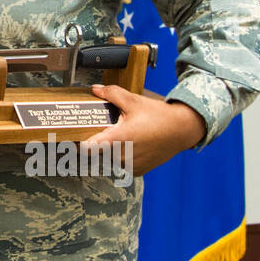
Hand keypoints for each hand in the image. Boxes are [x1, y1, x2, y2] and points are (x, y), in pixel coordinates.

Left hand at [82, 84, 206, 176]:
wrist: (182, 130)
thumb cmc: (159, 116)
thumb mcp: (133, 101)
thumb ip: (111, 94)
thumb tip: (95, 89)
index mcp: (118, 139)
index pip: (88, 149)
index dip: (80, 142)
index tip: (76, 137)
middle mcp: (123, 156)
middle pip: (98, 152)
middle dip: (98, 142)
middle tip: (104, 131)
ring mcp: (130, 166)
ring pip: (109, 159)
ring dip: (110, 150)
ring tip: (120, 136)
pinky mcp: (138, 171)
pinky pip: (121, 165)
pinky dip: (122, 157)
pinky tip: (131, 145)